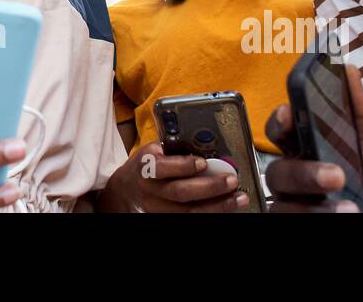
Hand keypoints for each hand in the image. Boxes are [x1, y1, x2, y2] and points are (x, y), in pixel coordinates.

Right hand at [100, 142, 247, 212]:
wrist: (123, 192)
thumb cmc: (144, 167)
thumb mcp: (152, 151)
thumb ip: (174, 148)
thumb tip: (207, 141)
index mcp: (146, 167)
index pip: (163, 168)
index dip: (184, 166)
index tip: (203, 162)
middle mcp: (150, 191)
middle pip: (181, 192)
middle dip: (210, 187)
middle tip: (232, 180)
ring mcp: (157, 210)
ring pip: (189, 212)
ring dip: (218, 206)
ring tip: (238, 198)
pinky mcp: (164, 220)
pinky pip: (190, 221)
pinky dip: (210, 216)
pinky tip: (225, 210)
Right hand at [264, 65, 362, 211]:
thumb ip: (357, 112)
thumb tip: (349, 69)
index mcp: (301, 148)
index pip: (280, 131)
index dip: (279, 122)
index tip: (290, 113)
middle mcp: (290, 175)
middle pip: (278, 170)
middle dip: (305, 172)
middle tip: (337, 175)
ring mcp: (290, 203)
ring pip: (284, 202)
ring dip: (317, 205)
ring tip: (350, 208)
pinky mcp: (293, 221)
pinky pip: (291, 220)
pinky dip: (319, 218)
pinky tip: (345, 214)